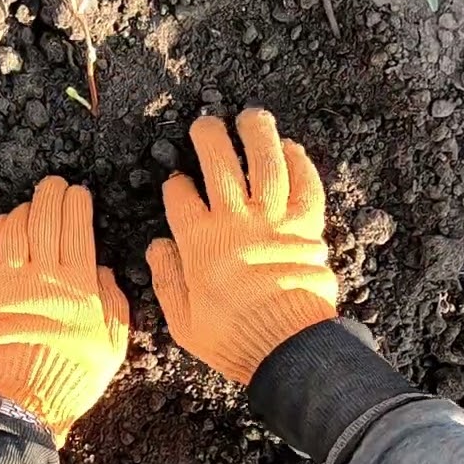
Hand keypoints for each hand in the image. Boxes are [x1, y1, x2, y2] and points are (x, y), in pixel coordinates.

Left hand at [0, 176, 129, 444]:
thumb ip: (112, 300)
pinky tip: (4, 224)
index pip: (77, 227)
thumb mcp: (112, 340)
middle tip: (54, 185)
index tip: (80, 193)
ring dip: (24, 210)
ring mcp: (9, 282)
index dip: (78, 204)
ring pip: (15, 228)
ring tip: (31, 204)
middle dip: (51, 195)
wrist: (29, 399)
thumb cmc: (75, 373)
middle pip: (45, 219)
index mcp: (77, 284)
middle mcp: (43, 275)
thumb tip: (100, 270)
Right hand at [146, 108, 336, 383]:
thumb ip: (167, 279)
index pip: (180, 196)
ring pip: (264, 162)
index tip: (176, 181)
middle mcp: (234, 222)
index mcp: (199, 242)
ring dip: (257, 134)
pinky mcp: (306, 226)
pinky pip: (305, 185)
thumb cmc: (232, 338)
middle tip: (205, 122)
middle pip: (218, 164)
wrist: (286, 347)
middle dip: (209, 137)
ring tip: (252, 116)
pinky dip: (299, 163)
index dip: (175, 184)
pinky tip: (291, 149)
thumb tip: (157, 246)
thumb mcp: (183, 320)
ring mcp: (272, 220)